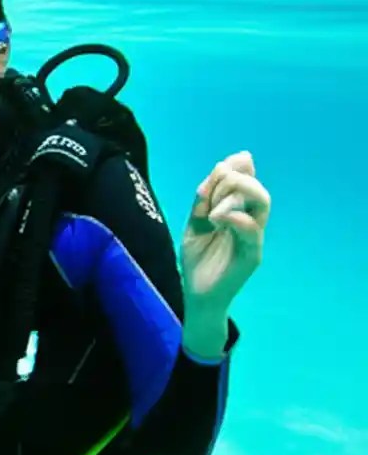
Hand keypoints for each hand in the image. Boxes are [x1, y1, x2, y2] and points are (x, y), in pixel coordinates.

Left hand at [181, 151, 270, 314]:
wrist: (196, 293)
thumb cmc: (197, 260)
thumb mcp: (194, 224)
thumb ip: (202, 200)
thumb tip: (218, 168)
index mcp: (237, 214)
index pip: (248, 183)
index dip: (241, 167)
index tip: (225, 161)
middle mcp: (249, 223)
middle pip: (258, 190)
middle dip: (235, 179)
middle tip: (210, 190)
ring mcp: (253, 238)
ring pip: (261, 203)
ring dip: (235, 195)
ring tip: (211, 209)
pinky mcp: (252, 254)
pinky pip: (252, 229)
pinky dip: (234, 216)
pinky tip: (215, 218)